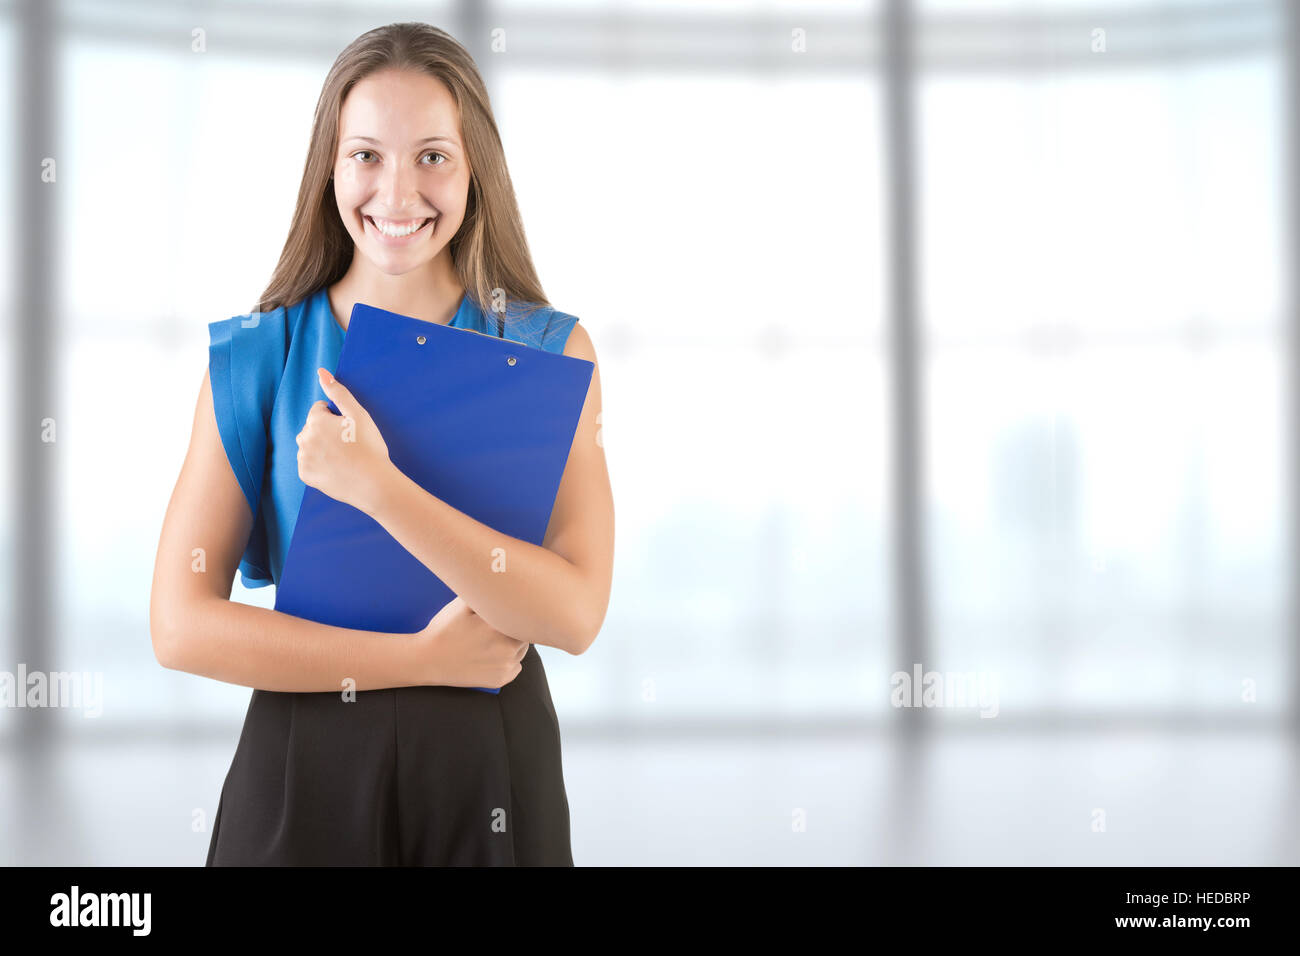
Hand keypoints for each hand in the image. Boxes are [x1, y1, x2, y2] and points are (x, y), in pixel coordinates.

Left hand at [297, 367, 394, 514]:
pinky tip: (335, 468)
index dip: (336, 418)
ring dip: (320, 448)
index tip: (349, 430)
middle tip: (348, 444)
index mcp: (316, 421)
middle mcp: (304, 438)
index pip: (319, 410)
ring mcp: (303, 458)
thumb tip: (321, 372)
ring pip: (309, 445)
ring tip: (343, 457)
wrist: (373, 484)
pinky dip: (319, 465)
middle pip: (312, 427)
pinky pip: (308, 464)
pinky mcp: (305, 475)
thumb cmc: (369, 448)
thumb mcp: (358, 415)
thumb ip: (338, 392)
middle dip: (325, 432)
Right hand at [414, 596, 528, 688]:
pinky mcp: (501, 679)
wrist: (427, 660)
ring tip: (490, 641)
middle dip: (514, 628)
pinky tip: (490, 655)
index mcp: (500, 626)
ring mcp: (505, 666)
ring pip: (522, 649)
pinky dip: (508, 661)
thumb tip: (505, 582)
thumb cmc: (445, 629)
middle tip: (494, 627)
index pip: (523, 615)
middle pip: (525, 632)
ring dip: (513, 644)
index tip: (505, 612)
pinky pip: (516, 666)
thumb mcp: (462, 604)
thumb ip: (486, 594)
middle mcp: (507, 647)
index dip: (515, 612)